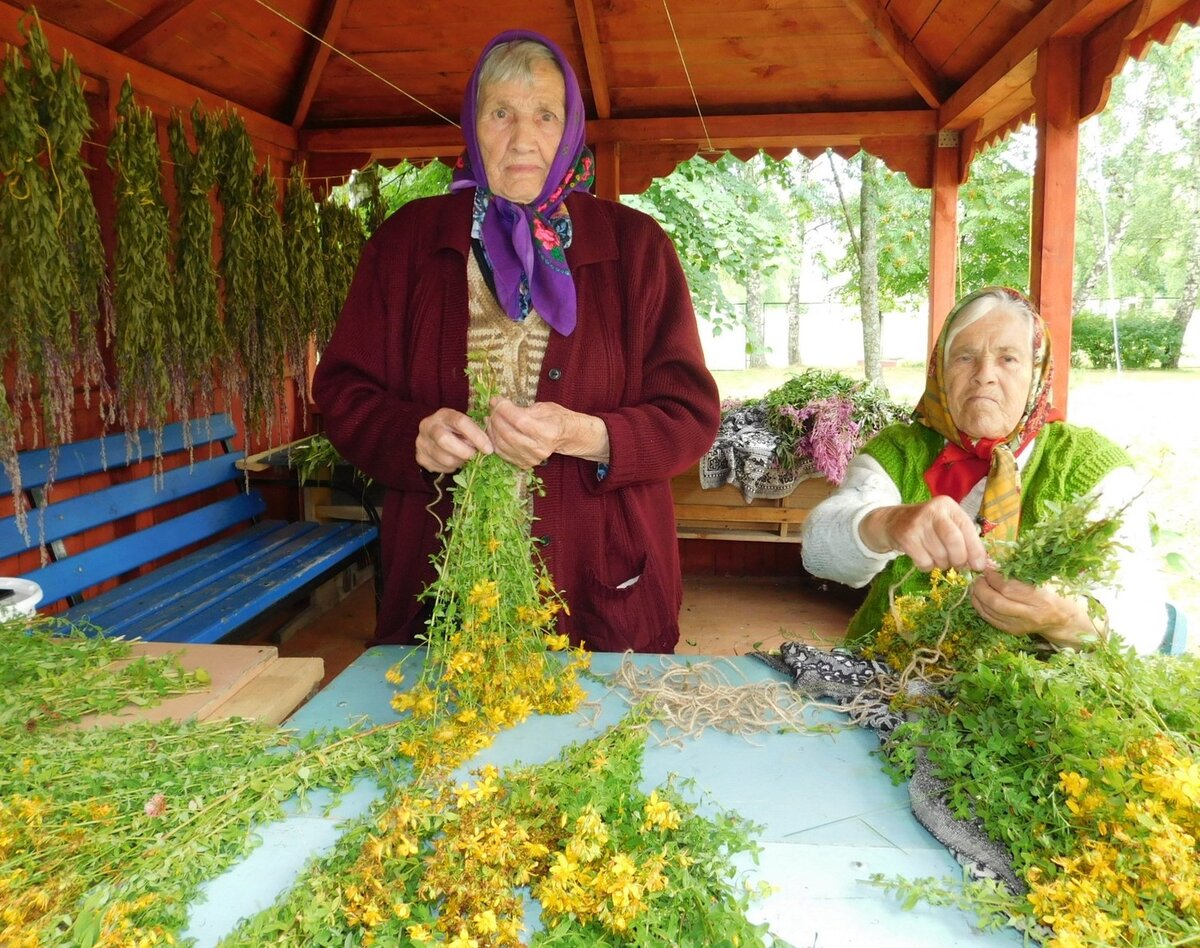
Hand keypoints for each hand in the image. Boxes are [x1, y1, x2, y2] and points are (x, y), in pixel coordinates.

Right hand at [415, 408, 491, 472]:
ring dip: (460, 461)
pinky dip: (451, 468)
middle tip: (475, 456)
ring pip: (444, 458)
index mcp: (443, 414)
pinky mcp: (420, 457)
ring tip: (464, 458)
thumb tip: (487, 447)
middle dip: (465, 451)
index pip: (460, 422)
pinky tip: (454, 461)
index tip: (488, 449)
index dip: (476, 436)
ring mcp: (422, 442)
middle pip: (444, 440)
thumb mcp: (464, 427)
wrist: (433, 437)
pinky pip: (440, 468)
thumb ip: (474, 433)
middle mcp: (428, 426)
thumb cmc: (455, 431)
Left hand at [486, 397, 609, 467]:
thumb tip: (499, 404)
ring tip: (490, 418)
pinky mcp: (525, 464)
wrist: (566, 436)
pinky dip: (495, 441)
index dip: (503, 409)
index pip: (519, 420)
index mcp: (547, 432)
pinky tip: (494, 431)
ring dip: (492, 430)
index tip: (495, 400)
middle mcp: (539, 448)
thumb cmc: (556, 418)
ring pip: (502, 445)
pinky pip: (503, 453)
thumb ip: (521, 409)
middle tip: (492, 408)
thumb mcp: (543, 407)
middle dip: (496, 419)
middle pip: (508, 434)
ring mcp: (531, 458)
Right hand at [859, 496, 988, 572]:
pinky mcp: (906, 538)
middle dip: (959, 559)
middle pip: (954, 542)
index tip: (979, 566)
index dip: (975, 550)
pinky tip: (923, 557)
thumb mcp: (947, 524)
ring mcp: (917, 524)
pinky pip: (925, 562)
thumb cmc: (928, 525)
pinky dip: (927, 566)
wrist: (892, 522)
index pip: (966, 529)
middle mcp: (933, 511)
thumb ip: (965, 538)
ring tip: (937, 557)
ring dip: (942, 564)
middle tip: (958, 565)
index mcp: (948, 506)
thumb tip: (983, 563)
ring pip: (940, 555)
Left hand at [970, 567, 1097, 646]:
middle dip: (982, 588)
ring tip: (976, 585)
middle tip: (978, 577)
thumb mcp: (1046, 580)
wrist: (1064, 621)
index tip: (988, 568)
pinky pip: (989, 619)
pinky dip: (980, 607)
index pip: (1009, 589)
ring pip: (990, 612)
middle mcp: (1030, 616)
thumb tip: (994, 564)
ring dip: (977, 597)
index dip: (993, 577)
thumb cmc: (1056, 594)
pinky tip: (978, 597)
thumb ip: (1022, 573)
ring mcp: (1020, 626)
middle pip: (996, 602)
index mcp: (1042, 600)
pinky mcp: (1012, 631)